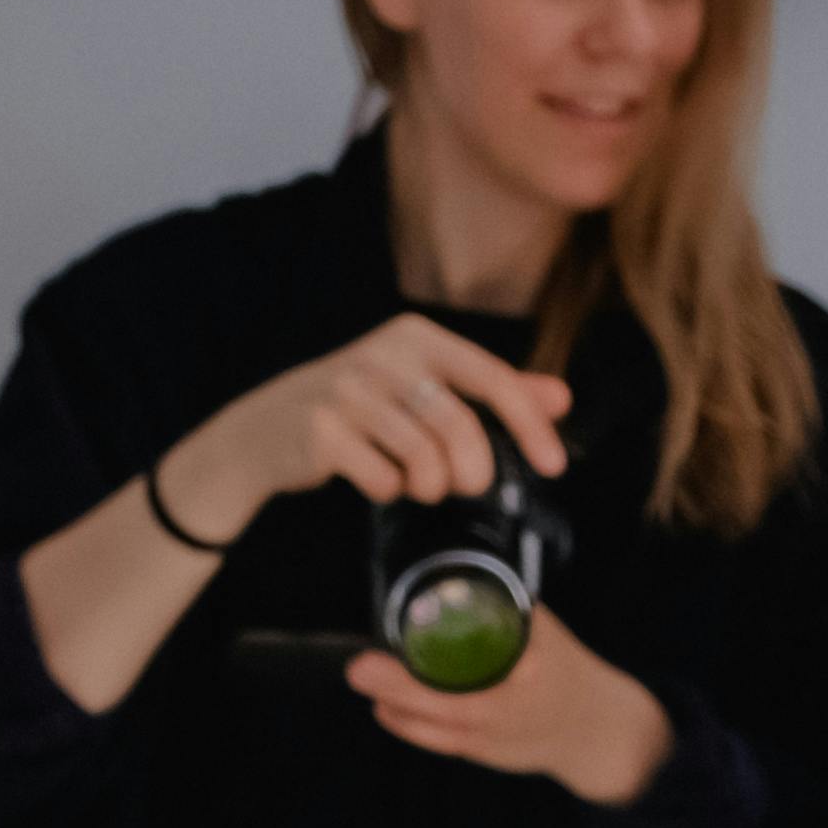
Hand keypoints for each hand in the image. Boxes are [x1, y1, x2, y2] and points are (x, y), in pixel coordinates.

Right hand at [180, 312, 575, 534]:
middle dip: (473, 471)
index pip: (492, 377)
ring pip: (422, 455)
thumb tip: (561, 397)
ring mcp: (347, 390)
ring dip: (430, 486)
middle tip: (463, 486)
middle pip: (459, 424)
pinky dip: (389, 490)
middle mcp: (383, 354)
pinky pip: (381, 477)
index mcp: (417, 337)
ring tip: (418, 484)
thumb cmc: (361, 410)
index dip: (529, 425)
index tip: (555, 465)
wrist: (267, 429)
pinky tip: (377, 480)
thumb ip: (492, 391)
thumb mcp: (425, 386)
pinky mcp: (320, 429)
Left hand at [345, 600, 675, 805]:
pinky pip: (437, 743)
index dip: (428, 665)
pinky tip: (385, 709)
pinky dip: (409, 726)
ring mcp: (490, 741)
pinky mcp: (482, 756)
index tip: (393, 644)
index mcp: (523, 677)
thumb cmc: (569, 676)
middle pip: (439, 707)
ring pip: (433, 731)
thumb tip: (467, 574)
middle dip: (395, 689)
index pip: (471, 669)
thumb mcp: (546, 634)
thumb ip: (509, 608)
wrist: (597, 733)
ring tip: (365, 680)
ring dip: (395, 707)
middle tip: (358, 669)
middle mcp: (502, 715)